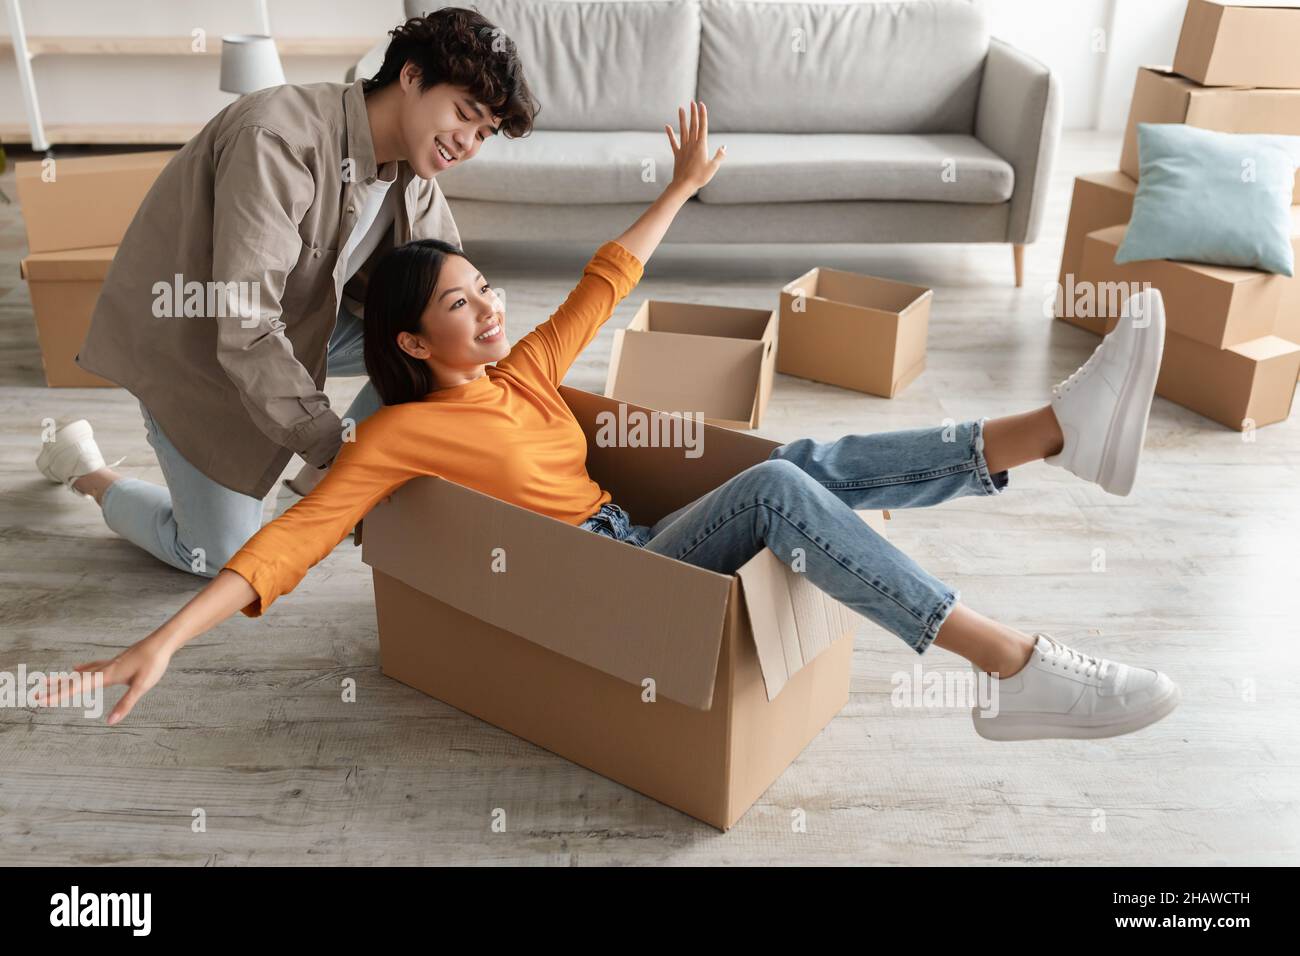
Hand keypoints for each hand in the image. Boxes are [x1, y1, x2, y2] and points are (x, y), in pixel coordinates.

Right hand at [35, 633, 174, 724]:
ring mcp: (109, 663)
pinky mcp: (116, 661)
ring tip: (47, 681)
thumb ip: (126, 704)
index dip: (58, 695)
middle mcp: (104, 668)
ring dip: (64, 679)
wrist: (162, 642)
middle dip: (55, 689)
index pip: (78, 688)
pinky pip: (93, 666)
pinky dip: (82, 669)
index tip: (41, 701)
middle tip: (35, 695)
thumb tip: (110, 722)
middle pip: (74, 680)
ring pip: (81, 673)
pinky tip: (77, 668)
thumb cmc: (154, 663)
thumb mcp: (142, 686)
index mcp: (107, 675)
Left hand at [665, 101, 725, 193]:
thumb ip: (719, 156)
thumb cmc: (700, 177)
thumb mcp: (713, 167)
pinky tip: (667, 126)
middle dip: (693, 113)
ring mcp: (683, 148)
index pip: (703, 126)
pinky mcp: (677, 154)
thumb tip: (724, 147)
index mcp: (701, 146)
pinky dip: (670, 134)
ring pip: (683, 130)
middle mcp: (692, 144)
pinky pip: (673, 142)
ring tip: (681, 109)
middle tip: (692, 102)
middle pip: (693, 125)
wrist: (684, 185)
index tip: (702, 105)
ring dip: (682, 119)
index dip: (703, 115)